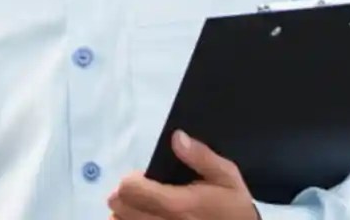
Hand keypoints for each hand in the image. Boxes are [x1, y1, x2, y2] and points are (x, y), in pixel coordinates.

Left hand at [107, 130, 258, 219]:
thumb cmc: (231, 207)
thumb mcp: (226, 177)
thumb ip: (201, 156)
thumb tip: (177, 137)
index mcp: (177, 205)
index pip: (130, 190)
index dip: (132, 180)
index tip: (144, 178)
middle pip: (119, 206)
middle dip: (126, 195)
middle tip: (144, 192)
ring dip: (125, 212)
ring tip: (143, 207)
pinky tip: (142, 217)